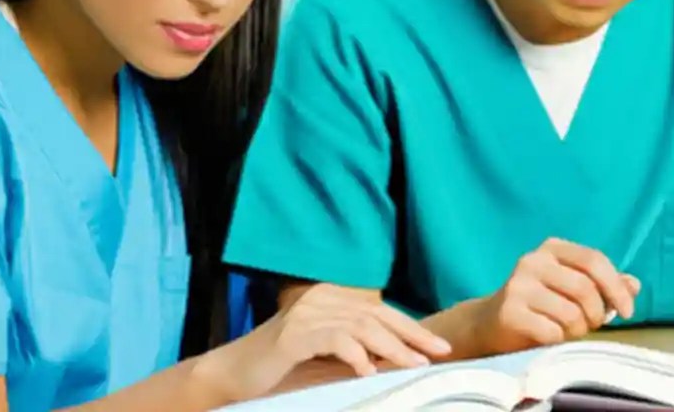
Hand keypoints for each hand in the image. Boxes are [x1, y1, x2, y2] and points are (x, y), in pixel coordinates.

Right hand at [199, 283, 452, 402]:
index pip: (382, 312)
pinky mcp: (294, 334)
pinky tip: (369, 372)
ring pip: (362, 327)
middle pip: (378, 316)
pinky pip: (335, 340)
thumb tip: (402, 358)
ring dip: (392, 348)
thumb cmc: (283, 368)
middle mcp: (322, 299)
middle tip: (438, 353)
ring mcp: (307, 314)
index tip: (440, 347)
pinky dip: (356, 356)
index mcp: (333, 299)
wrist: (233, 375)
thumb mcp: (329, 356)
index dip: (413, 329)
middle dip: (412, 336)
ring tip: (412, 365)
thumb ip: (359, 350)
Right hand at [476, 237, 641, 354]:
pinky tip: (550, 338)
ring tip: (568, 331)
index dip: (616, 287)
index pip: (594, 260)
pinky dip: (559, 340)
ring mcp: (518, 285)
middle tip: (592, 325)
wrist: (490, 324)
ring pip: (571, 313)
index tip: (627, 312)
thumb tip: (634, 285)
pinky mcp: (509, 312)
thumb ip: (603, 285)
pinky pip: (552, 332)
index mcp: (553, 248)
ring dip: (578, 330)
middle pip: (585, 288)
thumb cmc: (541, 305)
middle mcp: (533, 261)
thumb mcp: (572, 289)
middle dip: (597, 314)